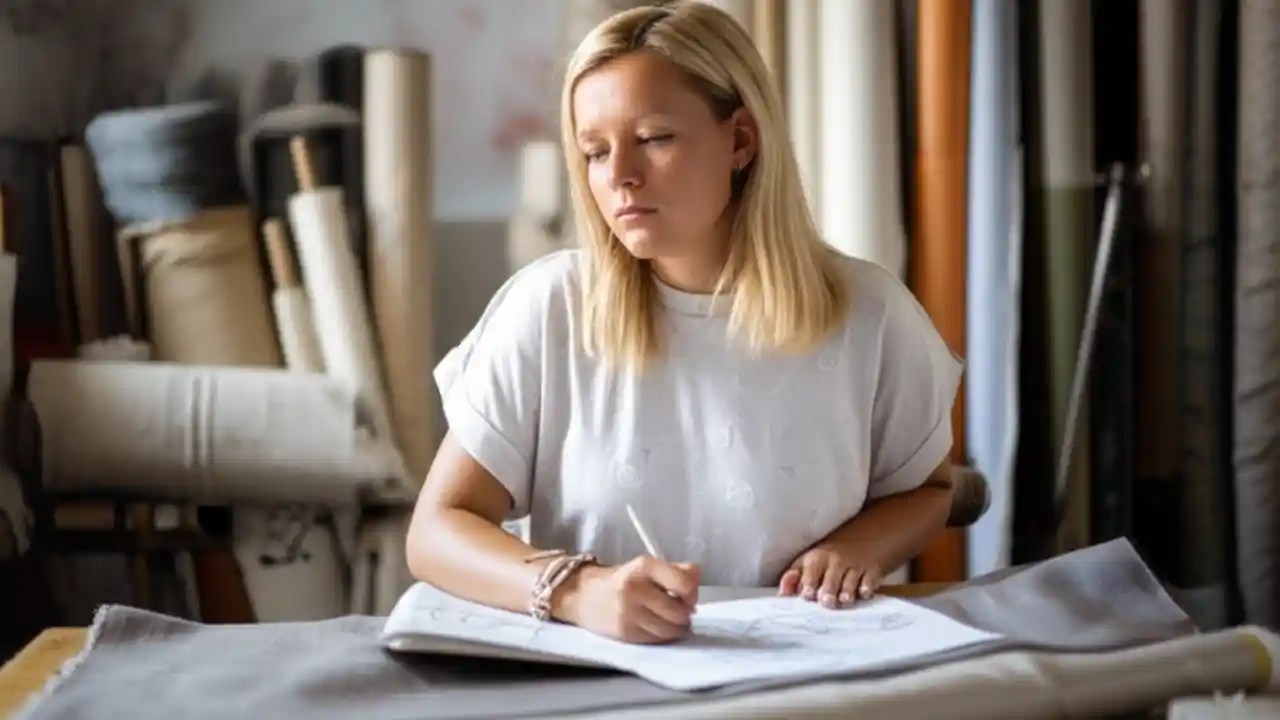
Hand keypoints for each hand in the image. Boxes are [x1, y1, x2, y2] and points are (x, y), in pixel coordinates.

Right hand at [556, 556, 699, 643]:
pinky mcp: (625, 633)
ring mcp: (629, 613)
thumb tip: (697, 579)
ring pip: (670, 630)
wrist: (583, 596)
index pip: (684, 583)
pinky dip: (663, 635)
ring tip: (671, 619)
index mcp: (644, 566)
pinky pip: (657, 640)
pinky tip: (658, 626)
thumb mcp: (647, 566)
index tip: (688, 594)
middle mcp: (635, 589)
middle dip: (686, 613)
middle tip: (681, 609)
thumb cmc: (622, 580)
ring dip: (677, 627)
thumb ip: (677, 570)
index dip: (692, 593)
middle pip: (680, 611)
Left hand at [778, 544, 880, 608]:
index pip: (811, 574)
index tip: (808, 596)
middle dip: (828, 591)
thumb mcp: (805, 563)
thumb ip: (791, 579)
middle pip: (831, 580)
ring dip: (847, 592)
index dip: (809, 585)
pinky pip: (870, 581)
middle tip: (827, 602)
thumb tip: (781, 595)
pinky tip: (863, 593)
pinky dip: (867, 587)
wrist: (858, 543)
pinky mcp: (872, 572)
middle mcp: (835, 563)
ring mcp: (855, 567)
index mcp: (815, 560)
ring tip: (844, 600)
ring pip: (851, 581)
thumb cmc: (824, 560)